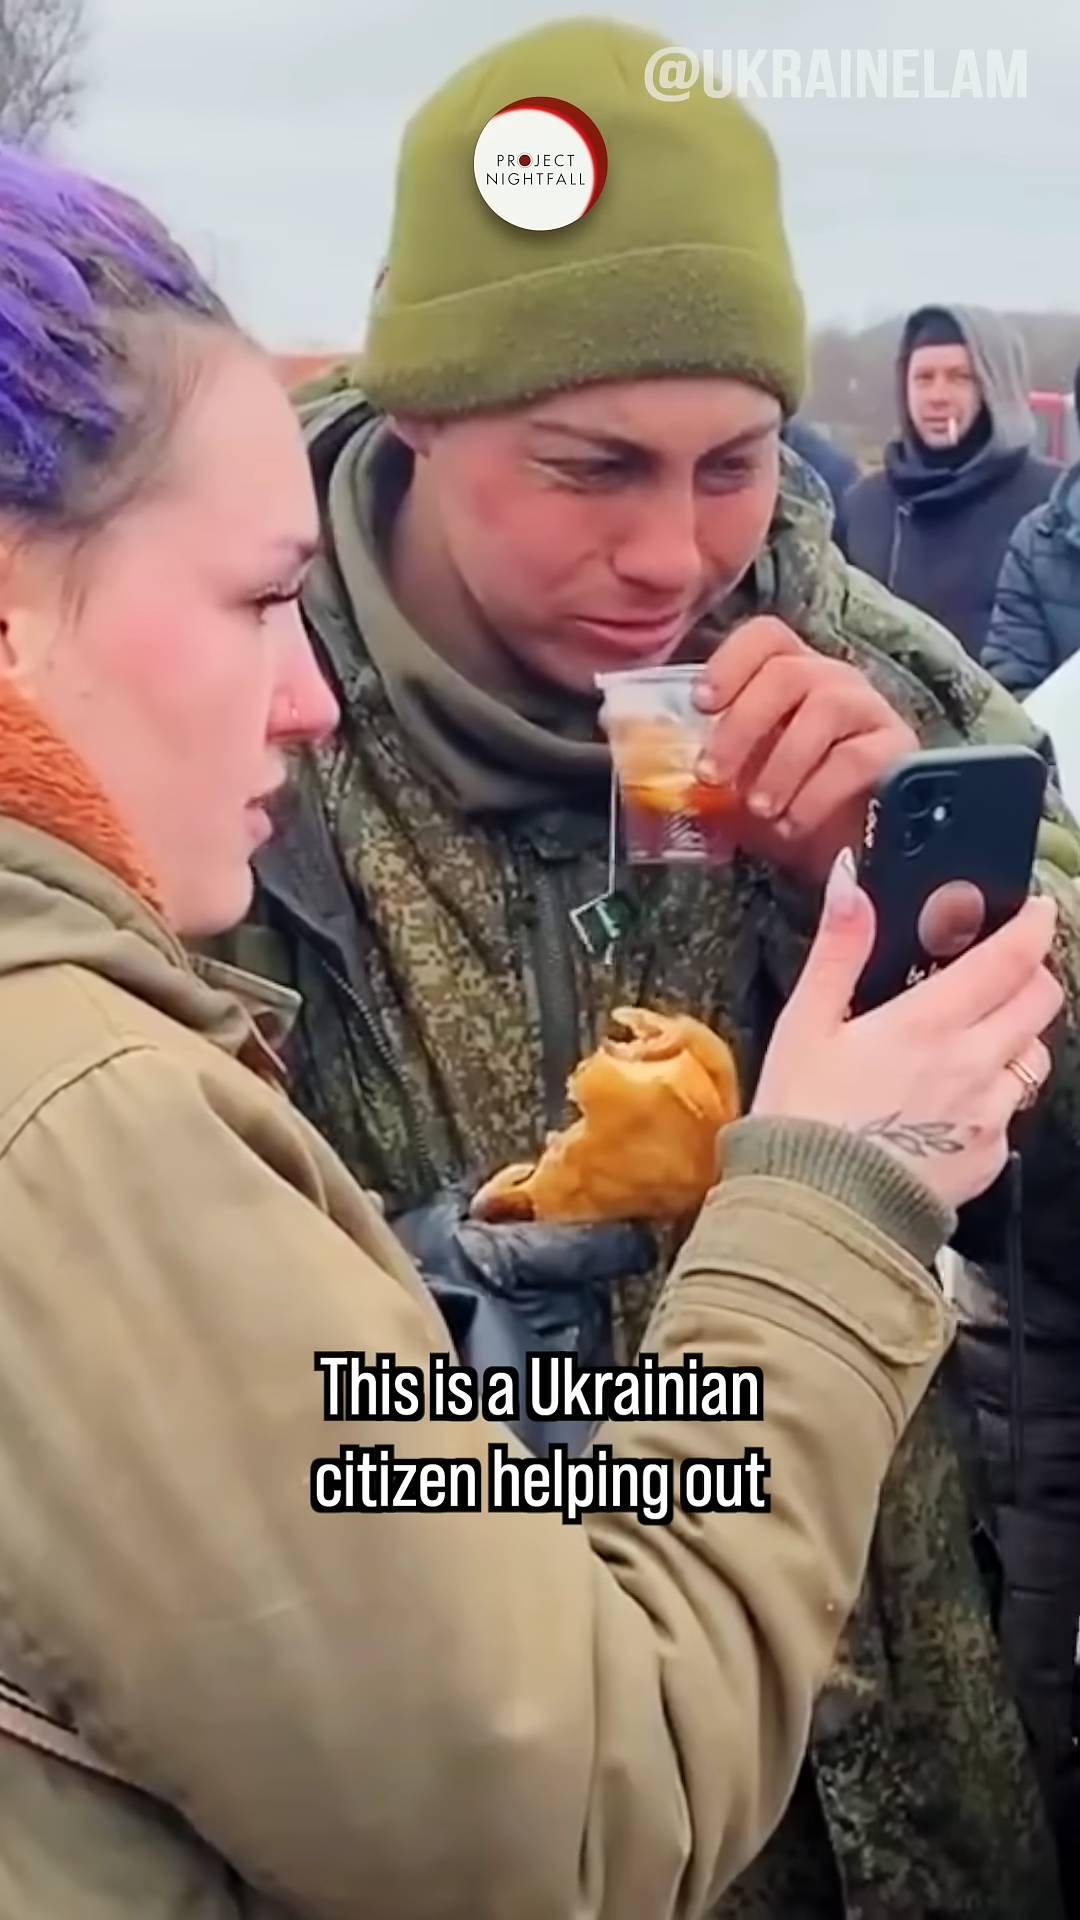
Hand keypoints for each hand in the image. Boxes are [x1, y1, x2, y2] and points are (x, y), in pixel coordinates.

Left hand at [694, 616, 917, 883]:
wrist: (846, 849)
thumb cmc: (785, 802)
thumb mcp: (736, 781)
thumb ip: (697, 760)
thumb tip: (633, 748)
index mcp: (788, 674)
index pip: (765, 636)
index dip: (731, 662)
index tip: (701, 704)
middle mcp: (831, 679)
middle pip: (788, 672)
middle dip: (742, 725)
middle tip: (712, 776)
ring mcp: (868, 709)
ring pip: (826, 707)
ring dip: (782, 762)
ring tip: (758, 808)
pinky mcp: (897, 748)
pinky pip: (857, 757)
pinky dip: (816, 794)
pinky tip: (793, 824)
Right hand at [751, 850, 1062, 1210]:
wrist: (816, 1213)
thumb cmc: (803, 1118)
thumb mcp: (805, 1022)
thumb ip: (839, 949)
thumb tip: (852, 881)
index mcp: (929, 1023)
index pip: (1011, 959)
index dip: (1033, 926)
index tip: (1035, 910)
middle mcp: (973, 1065)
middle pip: (1041, 1002)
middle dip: (1034, 976)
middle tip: (1008, 969)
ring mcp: (987, 1116)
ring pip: (1034, 1057)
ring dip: (1019, 1035)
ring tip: (982, 1035)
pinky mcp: (987, 1159)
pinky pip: (1011, 1114)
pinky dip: (997, 1096)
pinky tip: (958, 1101)